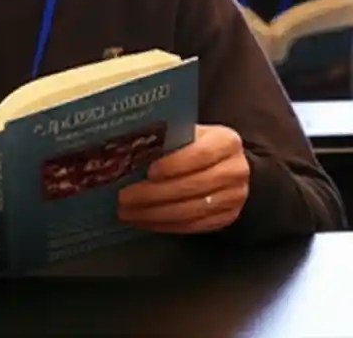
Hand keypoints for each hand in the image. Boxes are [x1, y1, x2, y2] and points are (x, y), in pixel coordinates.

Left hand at [117, 124, 249, 233]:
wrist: (222, 163)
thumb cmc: (193, 144)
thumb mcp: (185, 133)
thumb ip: (165, 141)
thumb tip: (125, 152)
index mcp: (226, 142)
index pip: (201, 154)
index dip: (174, 164)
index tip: (148, 172)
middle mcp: (235, 170)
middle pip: (193, 185)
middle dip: (153, 194)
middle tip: (123, 197)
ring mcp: (234, 196)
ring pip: (192, 209)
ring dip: (155, 213)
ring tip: (127, 212)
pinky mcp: (227, 217)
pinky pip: (194, 225)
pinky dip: (166, 225)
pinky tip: (144, 221)